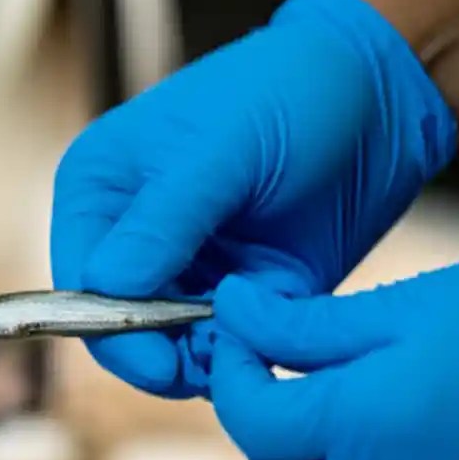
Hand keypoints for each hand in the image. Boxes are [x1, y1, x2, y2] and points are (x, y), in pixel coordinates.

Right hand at [49, 0, 454, 398]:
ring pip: (169, 348)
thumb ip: (161, 222)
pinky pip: (223, 347)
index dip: (112, 329)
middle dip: (160, 355)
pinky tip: (270, 340)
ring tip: (247, 348)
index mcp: (98, 190)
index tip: (162, 359)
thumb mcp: (219, 151)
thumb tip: (104, 284)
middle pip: (117, 327)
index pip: (79, 284)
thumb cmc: (286, 92)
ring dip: (205, 361)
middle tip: (211, 368)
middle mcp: (129, 236)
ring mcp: (183, 268)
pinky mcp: (236, 292)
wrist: (379, 92)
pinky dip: (243, 354)